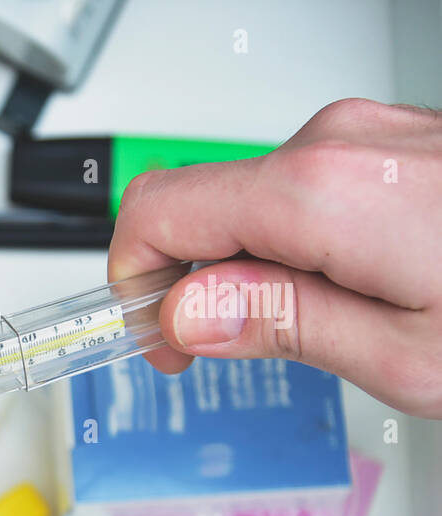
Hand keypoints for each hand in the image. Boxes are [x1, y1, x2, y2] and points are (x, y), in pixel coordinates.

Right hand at [110, 98, 441, 417]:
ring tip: (300, 325)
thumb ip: (282, 325)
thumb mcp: (405, 354)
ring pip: (249, 201)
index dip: (136, 285)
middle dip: (189, 280)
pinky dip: (293, 243)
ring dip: (250, 266)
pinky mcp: (387, 145)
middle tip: (216, 345)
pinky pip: (301, 189)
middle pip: (197, 204)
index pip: (156, 212)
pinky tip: (337, 289)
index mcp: (323, 190)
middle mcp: (340, 144)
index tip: (159, 340)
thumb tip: (187, 315)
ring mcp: (367, 136)